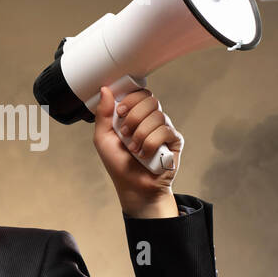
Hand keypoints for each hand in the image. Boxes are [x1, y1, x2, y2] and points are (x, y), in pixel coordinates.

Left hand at [92, 85, 181, 217]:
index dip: (130, 98)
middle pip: (149, 99)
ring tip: (134, 149)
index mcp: (135, 114)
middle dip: (133, 116)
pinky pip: (165, 131)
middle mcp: (150, 119)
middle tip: (125, 132)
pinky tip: (145, 154)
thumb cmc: (119, 164)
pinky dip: (150, 144)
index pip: (139, 93)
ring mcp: (164, 128)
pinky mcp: (174, 140)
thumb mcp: (103, 138)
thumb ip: (103, 114)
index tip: (120, 111)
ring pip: (156, 116)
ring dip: (140, 134)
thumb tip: (105, 90)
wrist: (133, 187)